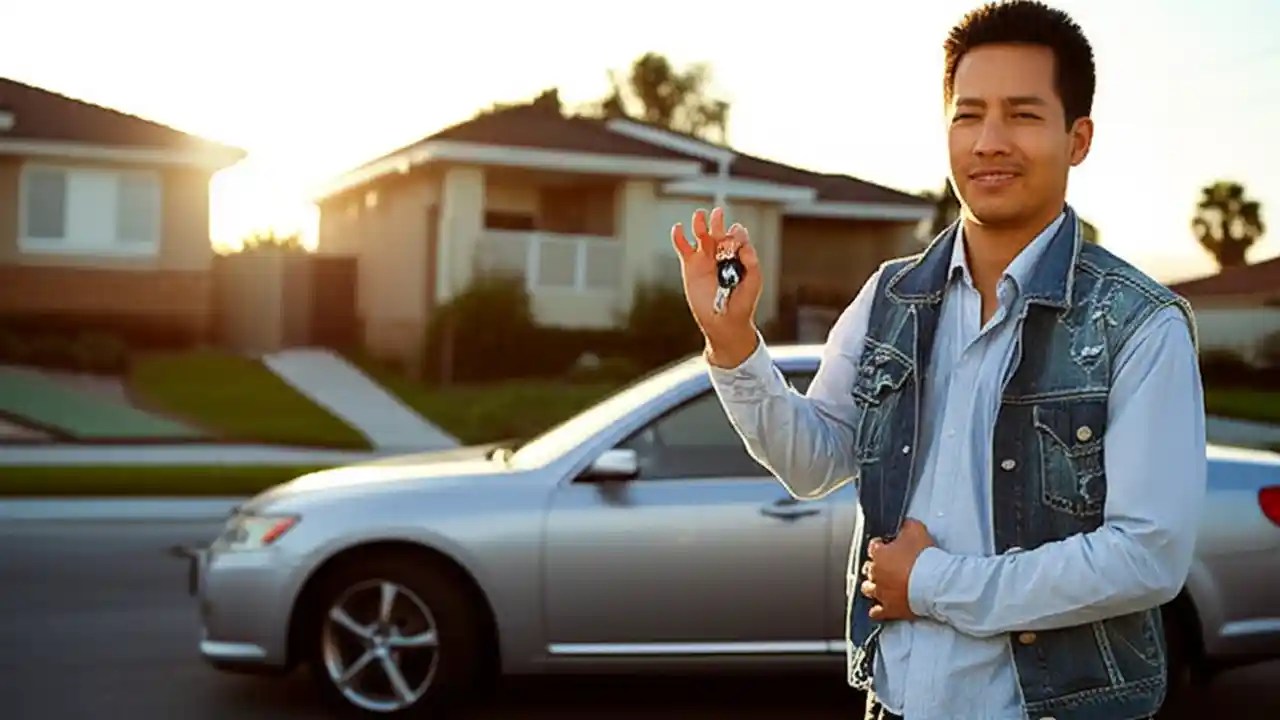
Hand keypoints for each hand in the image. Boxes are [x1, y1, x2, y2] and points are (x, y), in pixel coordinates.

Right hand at [671, 207, 763, 367]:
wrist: (724, 322)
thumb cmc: (743, 303)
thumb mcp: (753, 282)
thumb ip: (751, 263)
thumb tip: (743, 245)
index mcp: (738, 254)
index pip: (737, 235)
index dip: (736, 233)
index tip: (736, 237)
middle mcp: (722, 253)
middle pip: (718, 230)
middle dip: (717, 221)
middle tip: (717, 213)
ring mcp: (705, 258)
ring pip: (700, 235)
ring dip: (699, 223)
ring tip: (699, 216)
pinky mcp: (690, 265)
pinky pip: (683, 247)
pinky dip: (678, 237)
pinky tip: (678, 228)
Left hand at [860, 519, 936, 621]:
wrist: (933, 583)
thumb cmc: (923, 557)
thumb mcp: (916, 530)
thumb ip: (906, 525)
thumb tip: (904, 524)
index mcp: (879, 554)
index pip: (873, 547)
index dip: (881, 545)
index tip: (887, 545)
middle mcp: (876, 574)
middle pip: (868, 569)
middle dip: (876, 566)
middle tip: (887, 566)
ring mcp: (881, 592)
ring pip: (868, 589)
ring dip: (873, 586)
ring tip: (882, 585)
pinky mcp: (889, 609)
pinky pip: (876, 612)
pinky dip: (877, 609)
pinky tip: (880, 607)